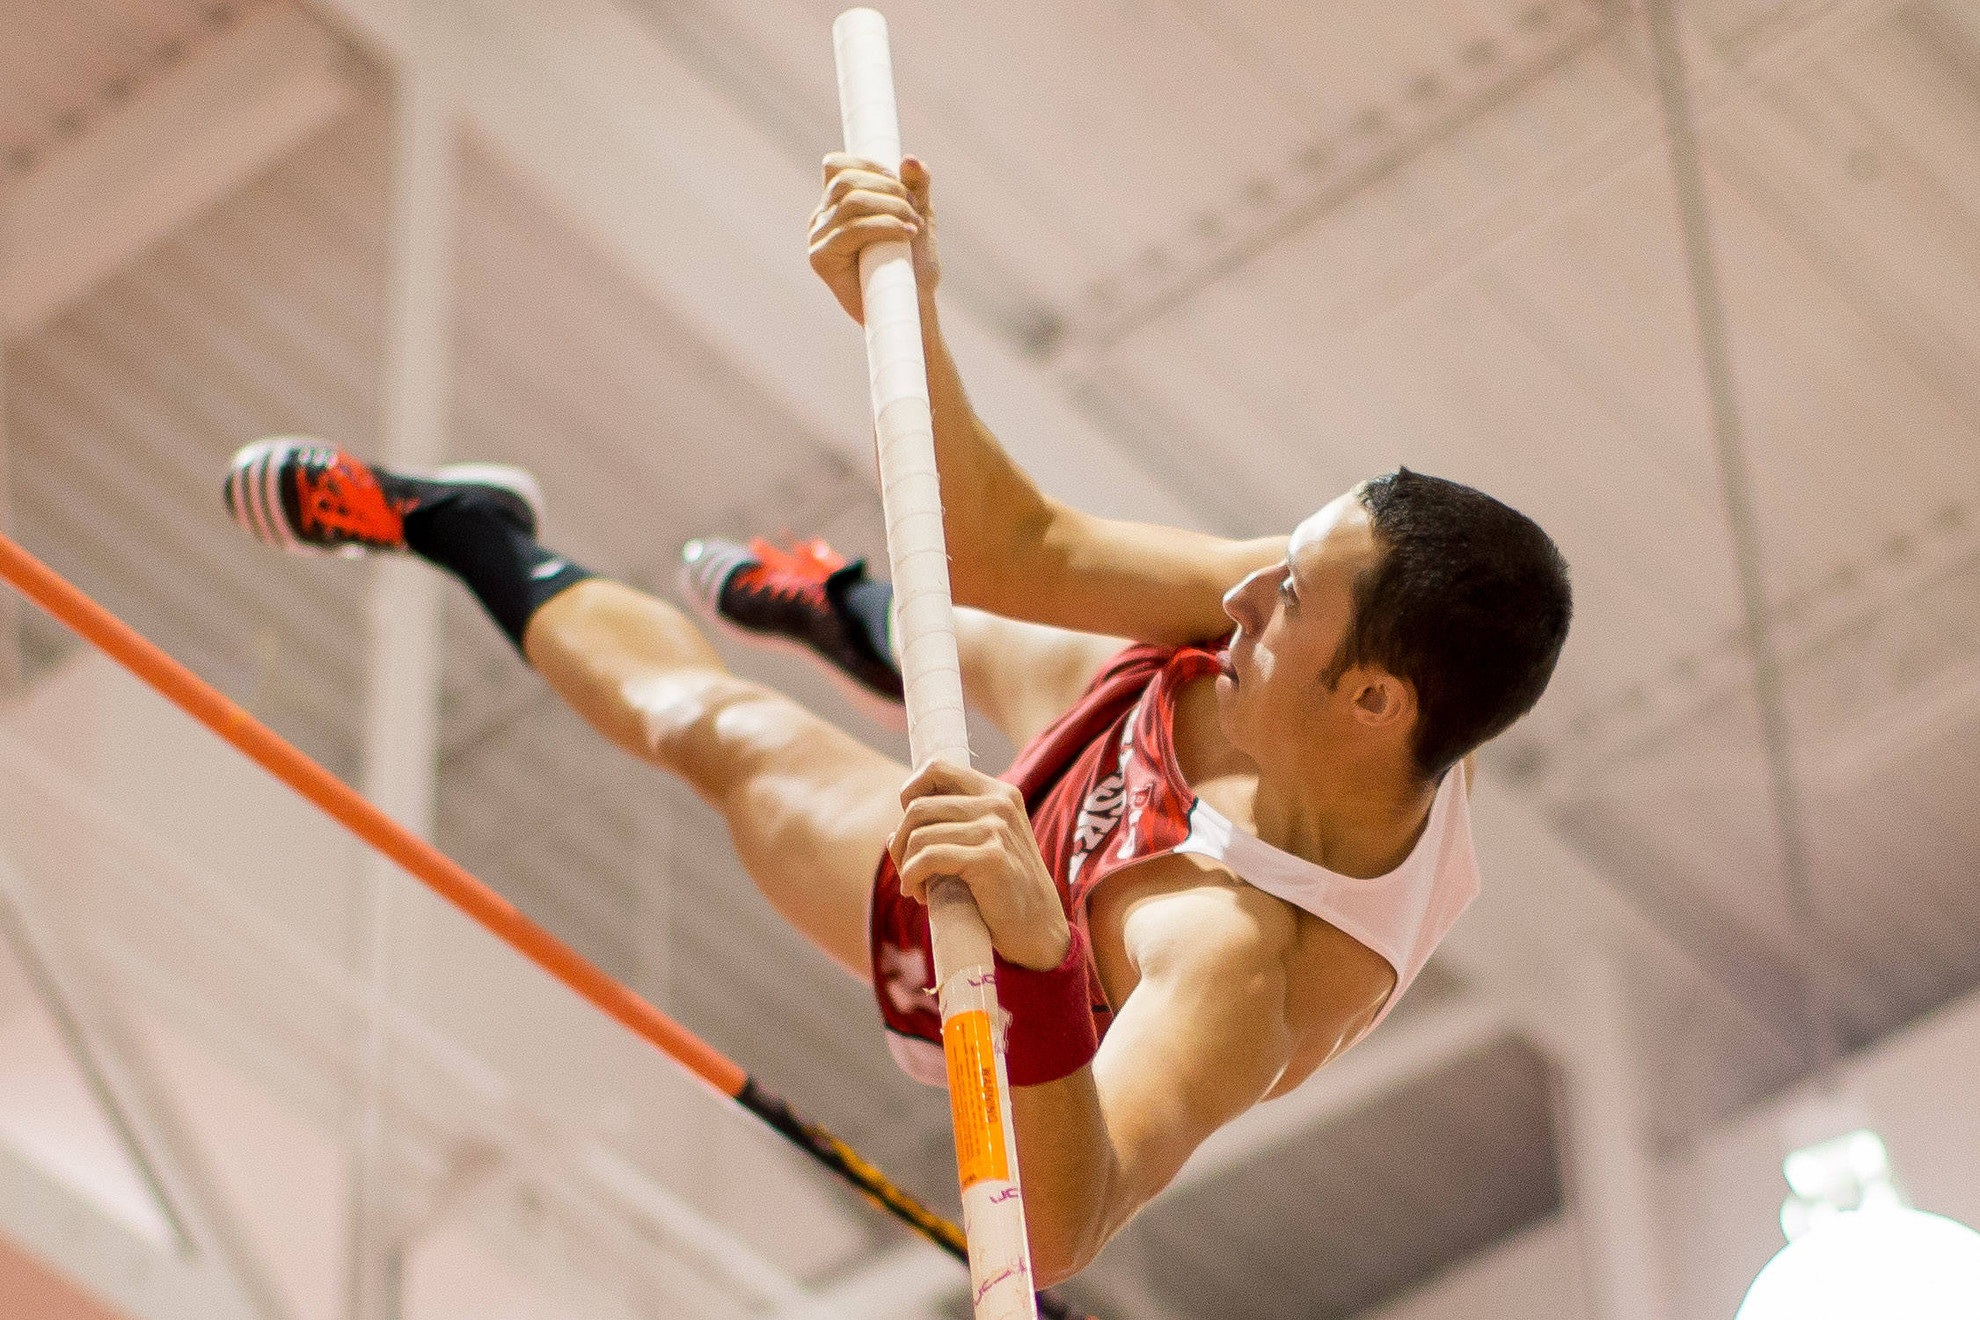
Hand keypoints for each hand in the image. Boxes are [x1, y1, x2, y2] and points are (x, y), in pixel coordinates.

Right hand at [808, 154, 940, 323]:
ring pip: (851, 202)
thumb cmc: (913, 265)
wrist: (912, 308)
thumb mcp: (918, 216)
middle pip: (845, 180)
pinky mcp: (821, 259)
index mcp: (836, 204)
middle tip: (915, 209)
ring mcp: (817, 238)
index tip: (902, 185)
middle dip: (888, 188)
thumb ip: (916, 186)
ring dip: (892, 208)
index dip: (869, 165)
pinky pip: (852, 230)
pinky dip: (885, 226)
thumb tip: (909, 159)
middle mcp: (821, 218)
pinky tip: (907, 234)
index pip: (836, 165)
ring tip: (915, 225)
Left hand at [889, 761, 1071, 971]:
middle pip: (918, 806)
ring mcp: (996, 829)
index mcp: (1000, 793)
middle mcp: (999, 804)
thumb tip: (891, 836)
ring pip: (918, 835)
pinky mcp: (989, 858)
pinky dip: (912, 877)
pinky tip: (919, 894)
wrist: (1040, 930)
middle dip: (901, 841)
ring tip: (917, 887)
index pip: (937, 768)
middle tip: (907, 870)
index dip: (910, 792)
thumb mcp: (985, 847)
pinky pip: (927, 858)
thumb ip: (949, 830)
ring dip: (906, 866)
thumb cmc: (1005, 891)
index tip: (909, 827)